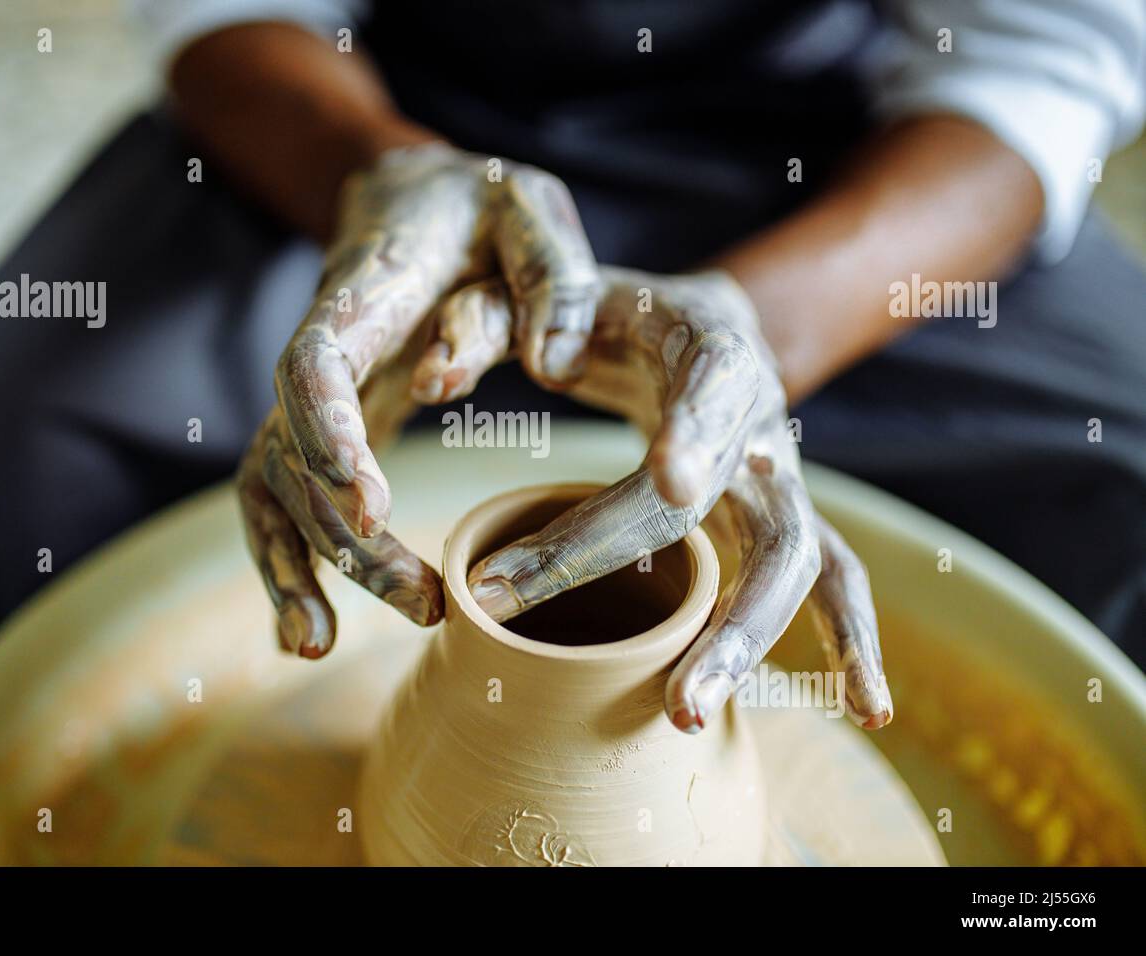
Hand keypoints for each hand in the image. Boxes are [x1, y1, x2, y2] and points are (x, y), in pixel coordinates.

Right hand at [238, 143, 599, 656]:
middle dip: (343, 537)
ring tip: (317, 646)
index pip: (316, 364)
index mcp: (363, 292)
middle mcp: (321, 348)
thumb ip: (550, 273)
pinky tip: (307, 627)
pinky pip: (283, 496)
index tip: (373, 508)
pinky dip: (288, 559)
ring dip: (296, 564)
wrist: (413, 192)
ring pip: (272, 485)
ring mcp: (315, 393)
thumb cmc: (479, 203)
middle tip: (428, 604)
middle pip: (291, 451)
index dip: (330, 434)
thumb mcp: (530, 208)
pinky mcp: (326, 425)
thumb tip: (554, 368)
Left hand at [441, 267, 891, 731]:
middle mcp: (762, 421)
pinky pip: (833, 580)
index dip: (696, 433)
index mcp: (713, 347)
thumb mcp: (549, 288)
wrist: (694, 321)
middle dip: (683, 578)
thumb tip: (498, 372)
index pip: (712, 389)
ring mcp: (779, 479)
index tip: (669, 481)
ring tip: (685, 712)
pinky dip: (853, 642)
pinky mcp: (780, 520)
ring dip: (745, 639)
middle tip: (610, 648)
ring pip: (797, 562)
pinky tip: (868, 708)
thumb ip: (499, 313)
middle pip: (747, 508)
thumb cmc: (610, 312)